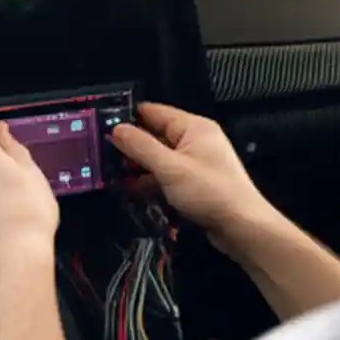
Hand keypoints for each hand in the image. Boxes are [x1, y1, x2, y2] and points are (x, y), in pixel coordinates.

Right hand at [111, 103, 291, 255]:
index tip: (98, 124)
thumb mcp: (170, 168)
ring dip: (137, 167)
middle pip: (154, 136)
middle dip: (129, 146)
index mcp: (193, 126)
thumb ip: (140, 147)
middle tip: (97, 154)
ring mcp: (195, 163)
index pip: (153, 112)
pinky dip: (150, 182)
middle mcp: (195, 140)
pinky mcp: (194, 184)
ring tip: (107, 175)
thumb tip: (116, 129)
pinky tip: (129, 191)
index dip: (127, 117)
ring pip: (158, 159)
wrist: (242, 227)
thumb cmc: (209, 191)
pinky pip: (166, 177)